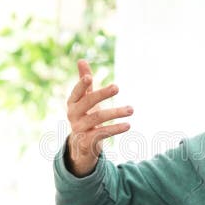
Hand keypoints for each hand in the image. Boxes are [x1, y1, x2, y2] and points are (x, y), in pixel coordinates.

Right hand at [65, 59, 132, 176]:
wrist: (80, 145)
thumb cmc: (85, 116)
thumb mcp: (84, 99)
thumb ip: (84, 80)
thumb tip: (81, 60)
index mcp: (72, 103)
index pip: (76, 92)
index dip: (81, 85)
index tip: (90, 77)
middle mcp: (73, 115)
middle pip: (87, 102)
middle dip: (102, 94)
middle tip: (117, 87)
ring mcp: (79, 128)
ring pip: (97, 118)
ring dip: (116, 112)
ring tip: (131, 109)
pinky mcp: (87, 141)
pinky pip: (102, 133)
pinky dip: (115, 129)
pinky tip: (128, 125)